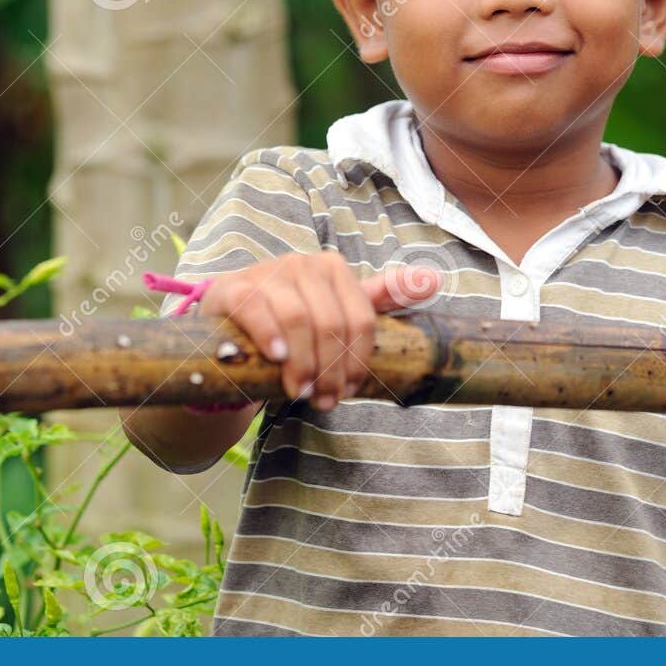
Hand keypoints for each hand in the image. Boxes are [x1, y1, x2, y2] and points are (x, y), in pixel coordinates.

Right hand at [198, 253, 439, 410]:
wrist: (229, 326)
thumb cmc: (292, 322)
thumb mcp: (337, 311)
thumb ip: (382, 298)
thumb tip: (435, 280)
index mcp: (334, 269)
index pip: (361, 319)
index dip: (357, 361)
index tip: (347, 391)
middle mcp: (303, 264)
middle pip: (332, 323)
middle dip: (330, 369)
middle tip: (323, 401)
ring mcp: (268, 273)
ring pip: (299, 319)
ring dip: (303, 363)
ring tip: (300, 392)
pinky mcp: (235, 288)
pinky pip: (259, 310)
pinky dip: (272, 337)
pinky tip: (278, 359)